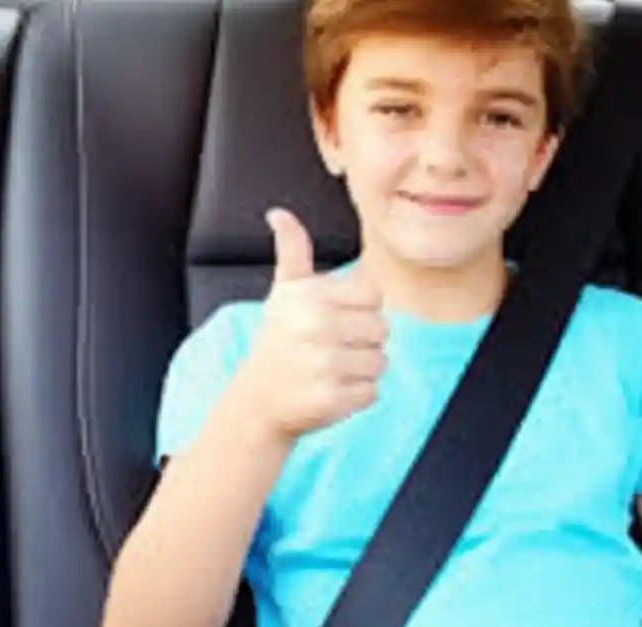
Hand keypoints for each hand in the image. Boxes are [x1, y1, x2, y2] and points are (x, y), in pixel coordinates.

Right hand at [237, 208, 388, 440]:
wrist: (258, 398)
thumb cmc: (280, 338)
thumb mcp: (285, 291)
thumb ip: (293, 250)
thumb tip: (278, 213)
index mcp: (312, 296)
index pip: (374, 294)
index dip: (361, 309)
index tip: (336, 319)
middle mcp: (317, 326)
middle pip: (383, 329)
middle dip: (364, 341)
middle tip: (331, 347)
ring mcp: (324, 363)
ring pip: (381, 361)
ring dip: (362, 370)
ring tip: (331, 369)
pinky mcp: (331, 398)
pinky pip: (373, 392)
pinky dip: (358, 396)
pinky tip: (331, 390)